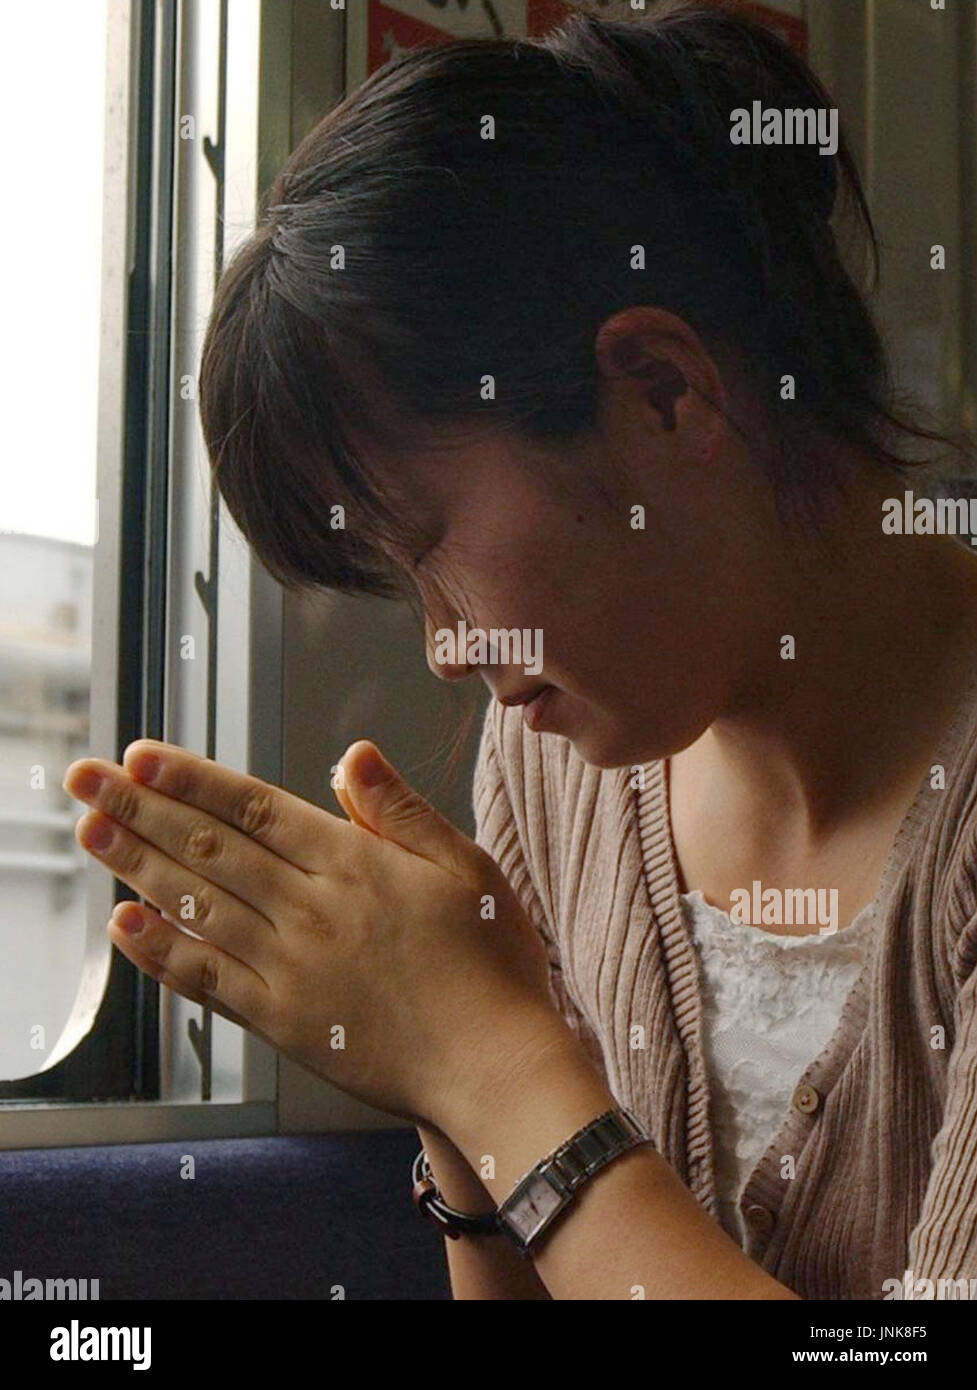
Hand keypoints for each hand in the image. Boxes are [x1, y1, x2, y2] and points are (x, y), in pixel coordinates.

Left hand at [62, 738, 558, 1132]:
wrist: (493, 1065)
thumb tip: (352, 755)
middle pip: (211, 849)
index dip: (193, 780)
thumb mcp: (466, 866)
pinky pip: (207, 981)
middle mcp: (312, 910)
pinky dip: (161, 952)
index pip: (256, 809)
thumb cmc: (491, 964)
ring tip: (90, 831)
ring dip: (136, 866)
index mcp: (357, 865)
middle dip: (141, 808)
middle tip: (85, 779)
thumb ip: (401, 812)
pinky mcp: (283, 1021)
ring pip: (198, 906)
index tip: (141, 755)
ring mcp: (292, 968)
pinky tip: (126, 926)